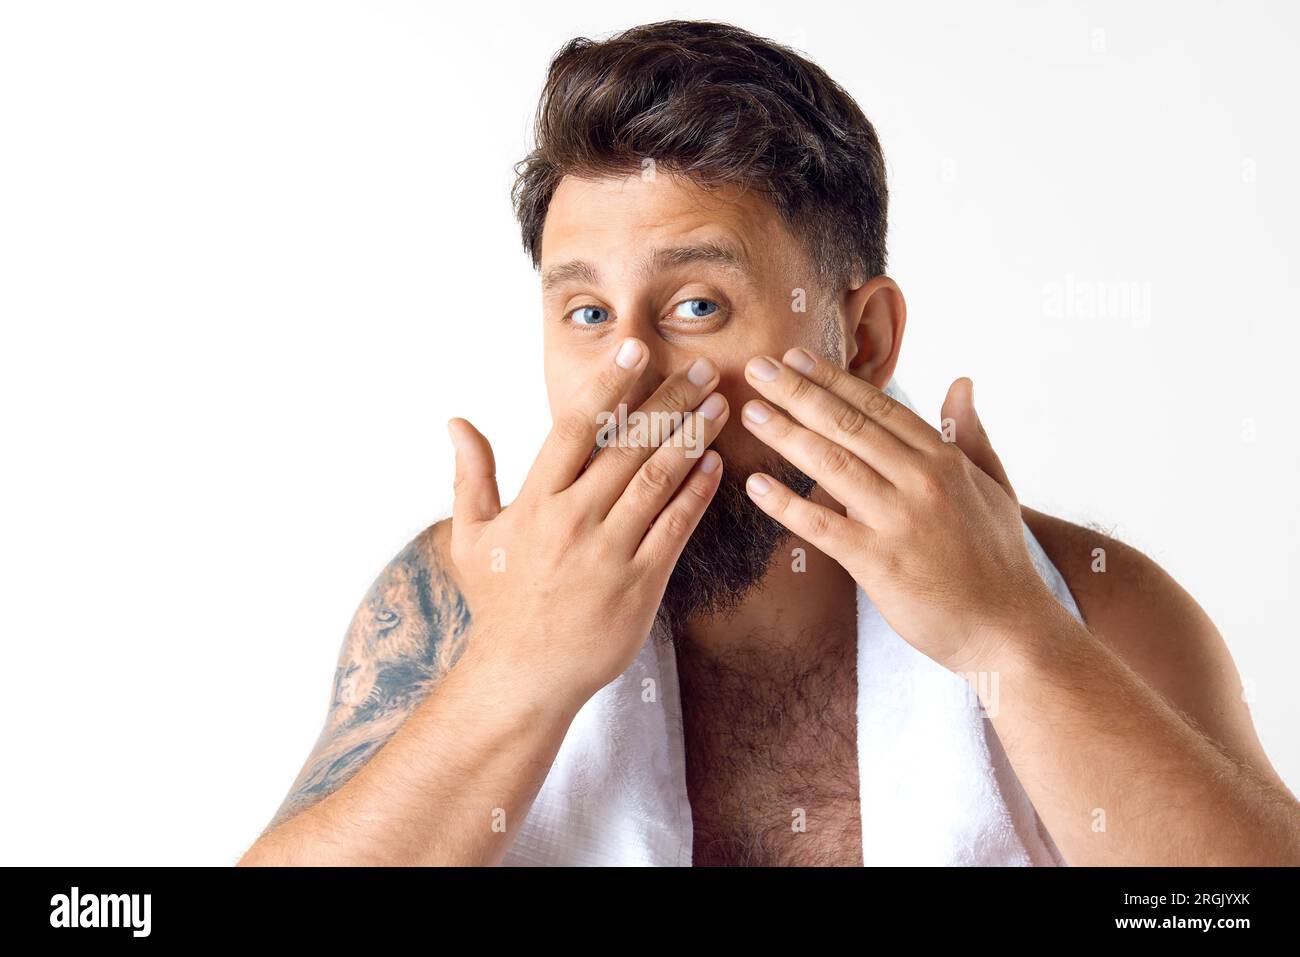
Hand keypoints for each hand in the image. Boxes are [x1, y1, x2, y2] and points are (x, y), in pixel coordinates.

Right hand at [446, 339, 728, 706]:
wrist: (524, 676)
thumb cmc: (500, 603)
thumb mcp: (473, 537)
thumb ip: (471, 476)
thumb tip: (456, 423)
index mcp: (535, 502)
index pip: (576, 428)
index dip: (610, 385)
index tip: (636, 351)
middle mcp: (574, 520)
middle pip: (628, 444)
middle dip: (669, 399)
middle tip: (700, 366)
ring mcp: (610, 551)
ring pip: (658, 478)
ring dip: (693, 436)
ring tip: (718, 403)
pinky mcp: (641, 583)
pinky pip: (676, 526)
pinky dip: (697, 491)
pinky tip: (714, 462)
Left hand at [738, 349, 1056, 671]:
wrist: (1008, 630)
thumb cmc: (999, 559)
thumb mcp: (994, 485)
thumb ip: (971, 433)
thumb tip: (961, 382)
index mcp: (943, 459)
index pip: (877, 407)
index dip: (832, 379)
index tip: (795, 357)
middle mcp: (921, 481)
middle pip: (847, 425)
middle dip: (797, 393)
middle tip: (758, 368)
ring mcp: (899, 520)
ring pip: (831, 464)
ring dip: (785, 435)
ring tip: (750, 413)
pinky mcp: (879, 563)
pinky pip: (822, 526)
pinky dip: (786, 504)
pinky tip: (757, 486)